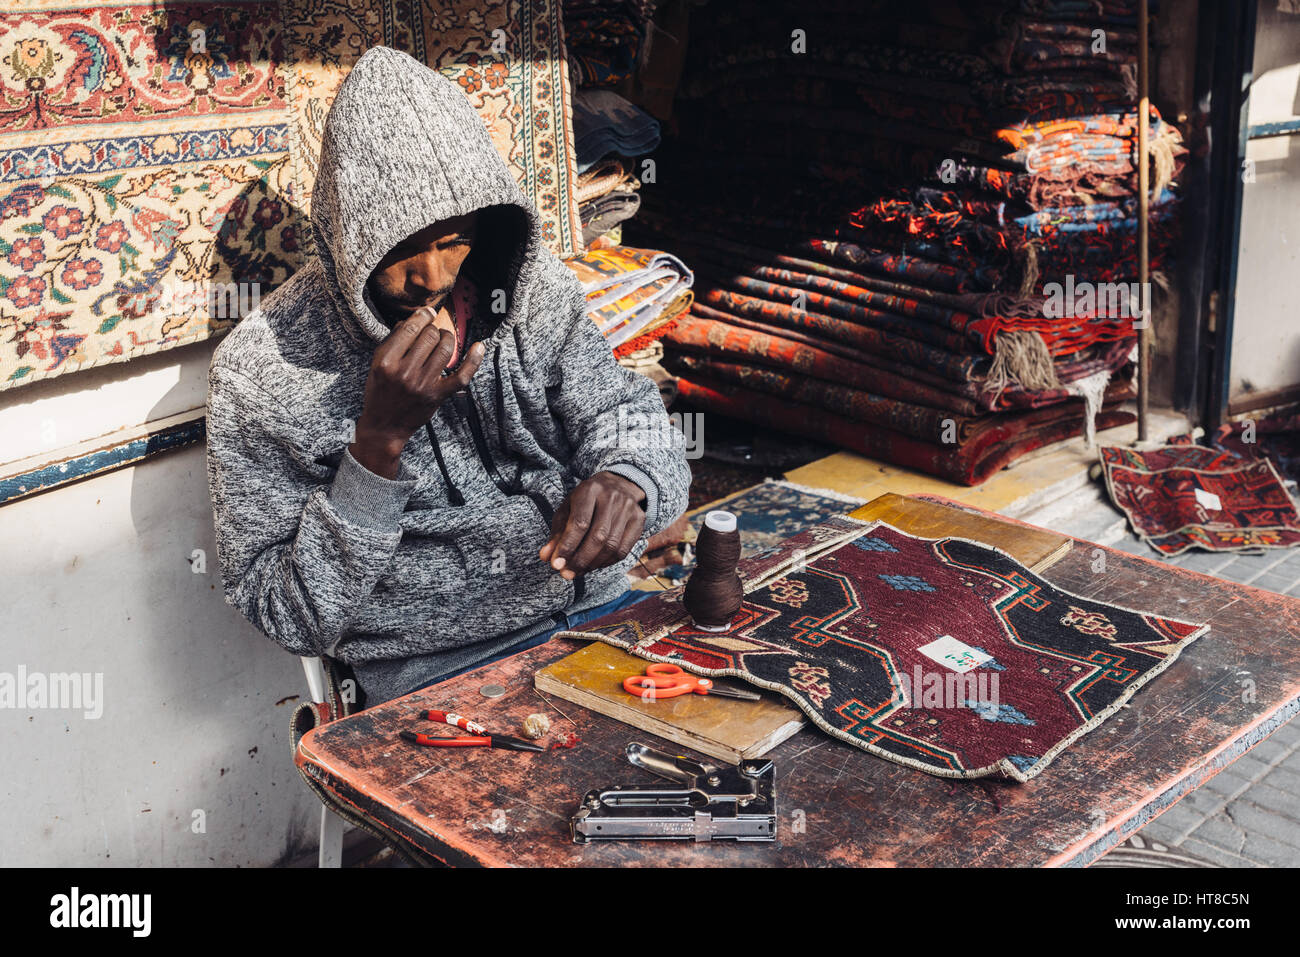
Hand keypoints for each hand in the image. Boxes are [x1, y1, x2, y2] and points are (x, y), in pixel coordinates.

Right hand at [349, 305, 483, 478]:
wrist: (384, 426)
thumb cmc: (380, 393)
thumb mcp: (377, 365)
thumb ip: (393, 342)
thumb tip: (413, 320)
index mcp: (386, 361)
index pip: (411, 329)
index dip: (423, 316)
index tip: (429, 313)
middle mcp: (405, 372)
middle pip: (430, 336)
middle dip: (434, 330)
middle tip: (433, 332)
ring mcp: (423, 385)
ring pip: (446, 349)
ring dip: (449, 339)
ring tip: (445, 338)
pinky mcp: (438, 395)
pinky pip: (462, 375)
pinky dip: (473, 360)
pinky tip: (479, 346)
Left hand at [539, 472, 646, 579]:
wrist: (619, 484)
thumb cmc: (587, 500)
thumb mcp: (568, 509)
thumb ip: (557, 533)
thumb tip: (546, 557)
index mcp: (590, 490)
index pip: (579, 523)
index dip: (567, 547)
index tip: (556, 565)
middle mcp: (612, 497)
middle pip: (597, 537)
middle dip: (580, 560)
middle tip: (567, 574)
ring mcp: (628, 508)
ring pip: (611, 546)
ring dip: (592, 564)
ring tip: (578, 571)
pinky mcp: (639, 520)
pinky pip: (623, 550)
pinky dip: (607, 563)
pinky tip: (594, 565)